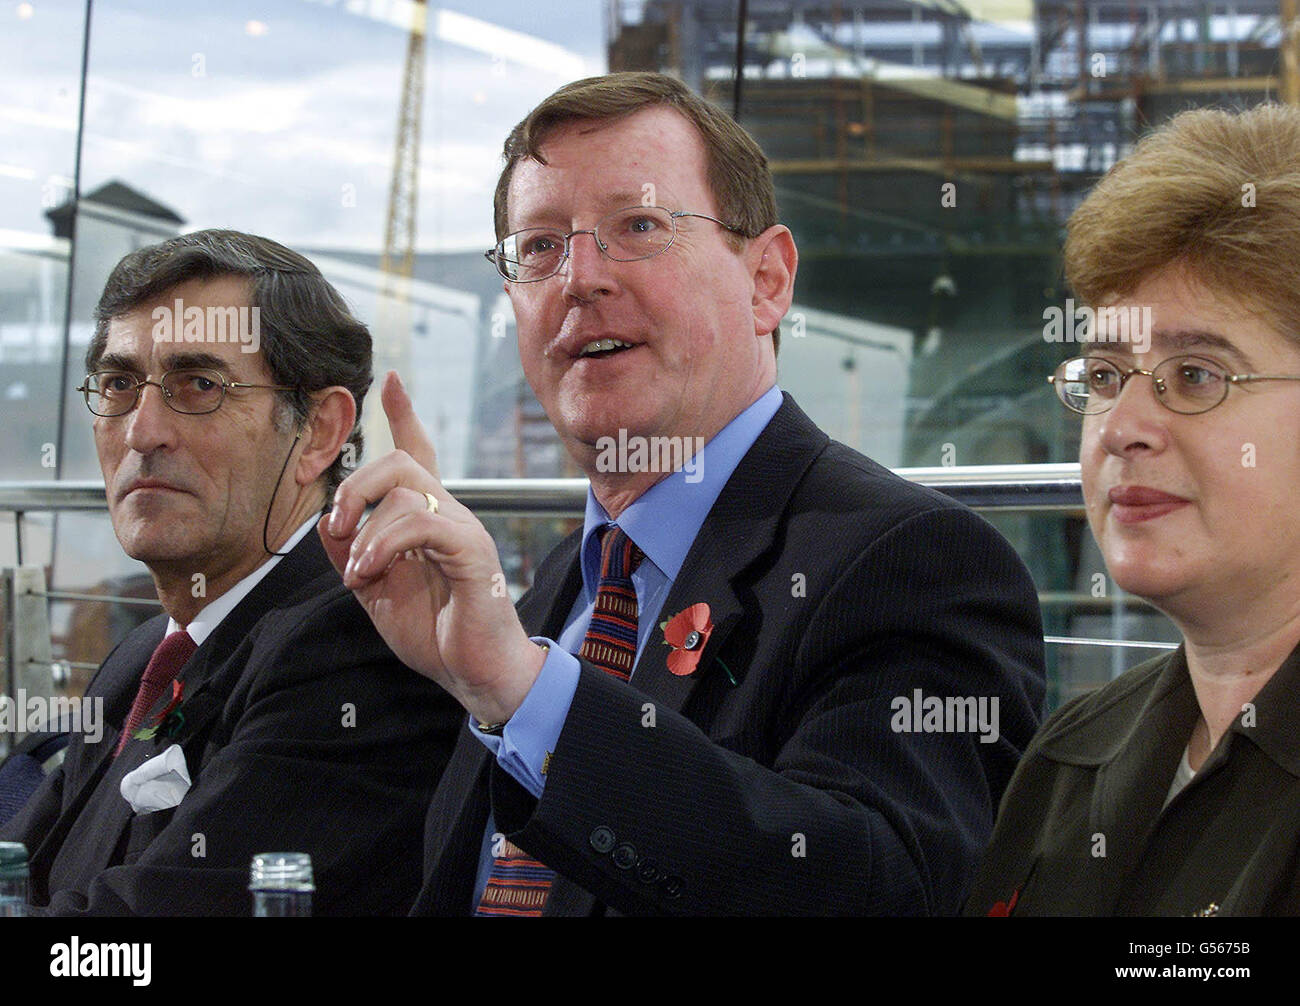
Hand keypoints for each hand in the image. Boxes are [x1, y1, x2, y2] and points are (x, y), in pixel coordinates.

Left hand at [318, 371, 545, 722]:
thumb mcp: (377, 593)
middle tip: (338, 528)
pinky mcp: (472, 550)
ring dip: (365, 532)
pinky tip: (370, 574)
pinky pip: (420, 523)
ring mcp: (463, 528)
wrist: (477, 675)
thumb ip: (353, 554)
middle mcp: (448, 514)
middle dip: (356, 487)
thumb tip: (326, 522)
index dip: (403, 417)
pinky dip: (383, 545)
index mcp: (427, 521)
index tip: (390, 383)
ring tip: (357, 574)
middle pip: (400, 462)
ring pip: (404, 490)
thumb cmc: (436, 633)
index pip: (418, 455)